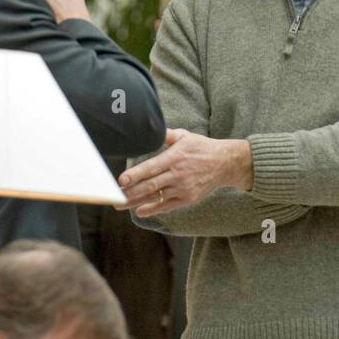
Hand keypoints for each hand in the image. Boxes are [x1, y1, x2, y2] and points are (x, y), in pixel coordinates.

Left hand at [116, 129, 252, 216]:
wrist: (225, 164)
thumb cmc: (201, 148)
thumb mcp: (185, 136)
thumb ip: (166, 135)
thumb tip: (150, 128)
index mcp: (175, 157)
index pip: (152, 167)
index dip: (136, 174)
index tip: (122, 180)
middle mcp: (178, 174)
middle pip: (150, 185)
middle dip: (130, 191)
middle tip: (114, 196)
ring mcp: (183, 188)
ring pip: (156, 197)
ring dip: (136, 202)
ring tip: (120, 204)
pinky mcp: (188, 198)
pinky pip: (167, 206)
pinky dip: (153, 209)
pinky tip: (140, 210)